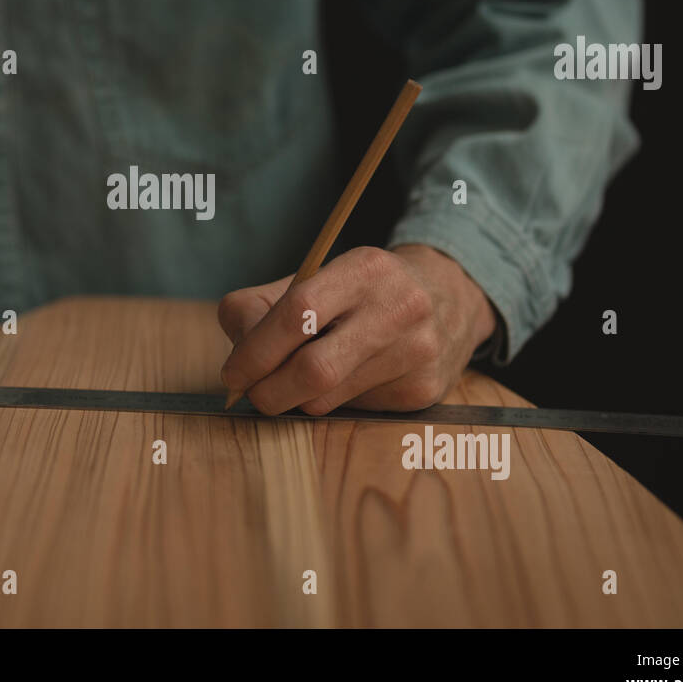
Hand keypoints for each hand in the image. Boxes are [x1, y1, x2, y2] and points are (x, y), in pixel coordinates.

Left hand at [217, 244, 495, 414]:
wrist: (449, 297)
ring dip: (298, 398)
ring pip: (329, 399)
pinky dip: (334, 402)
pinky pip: (355, 412)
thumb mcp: (313, 279)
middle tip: (254, 394)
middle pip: (314, 370)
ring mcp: (418, 352)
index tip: (233, 373)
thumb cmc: (360, 291)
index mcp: (365, 269)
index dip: (255, 351)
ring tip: (299, 379)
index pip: (297, 314)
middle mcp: (400, 308)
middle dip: (269, 391)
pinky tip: (348, 379)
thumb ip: (260, 309)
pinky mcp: (425, 390)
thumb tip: (236, 367)